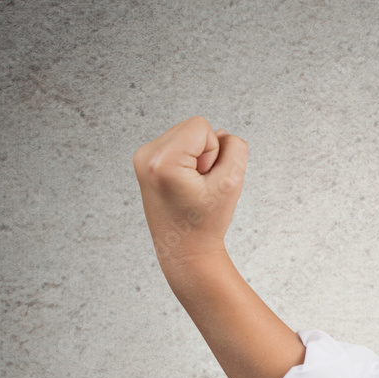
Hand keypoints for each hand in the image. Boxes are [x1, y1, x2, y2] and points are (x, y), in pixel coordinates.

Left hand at [133, 117, 247, 267]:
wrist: (184, 250)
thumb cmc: (206, 222)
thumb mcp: (232, 183)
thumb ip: (235, 148)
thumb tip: (220, 134)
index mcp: (162, 160)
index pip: (202, 127)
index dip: (214, 152)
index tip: (204, 180)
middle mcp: (146, 155)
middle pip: (193, 127)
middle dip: (205, 154)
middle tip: (199, 185)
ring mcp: (142, 158)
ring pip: (188, 135)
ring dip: (198, 158)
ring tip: (192, 186)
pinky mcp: (146, 162)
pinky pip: (179, 144)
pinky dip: (188, 161)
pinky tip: (185, 185)